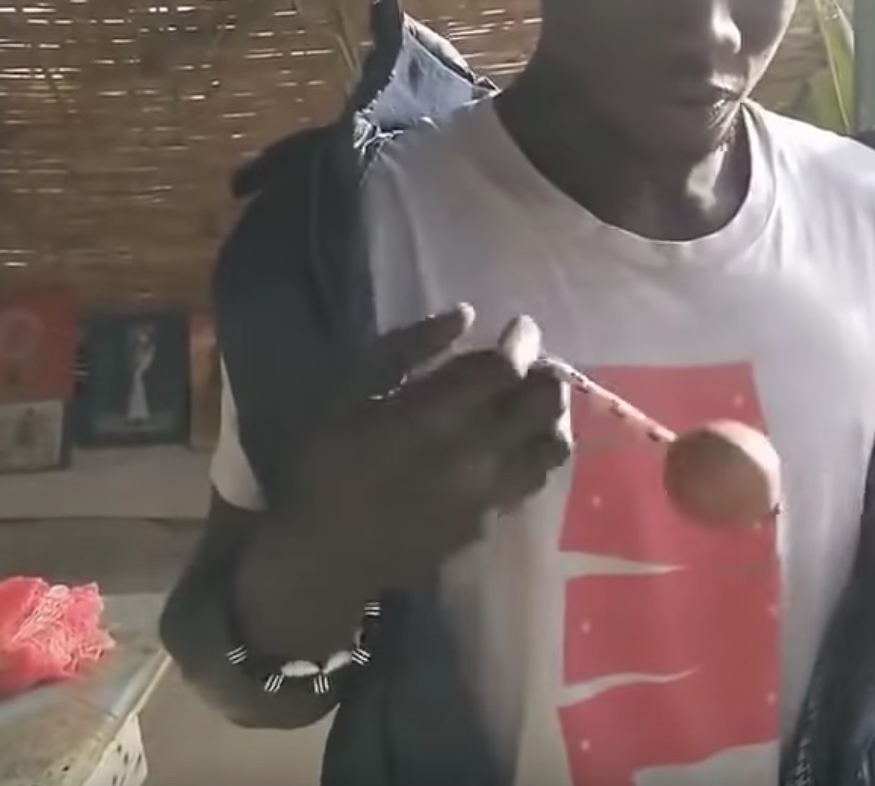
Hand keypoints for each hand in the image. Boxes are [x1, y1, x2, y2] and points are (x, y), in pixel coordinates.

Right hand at [292, 304, 571, 590]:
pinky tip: (506, 447)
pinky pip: (531, 480)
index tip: (519, 327)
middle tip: (527, 365)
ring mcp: (489, 496)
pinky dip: (530, 454)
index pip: (507, 368)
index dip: (523, 341)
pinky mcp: (489, 524)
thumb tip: (466, 315)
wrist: (321, 559)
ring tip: (526, 407)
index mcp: (436, 417)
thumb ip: (408, 348)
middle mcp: (477, 456)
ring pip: (553, 448)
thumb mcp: (349, 391)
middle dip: (545, 375)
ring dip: (550, 419)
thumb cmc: (322, 465)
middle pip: (545, 405)